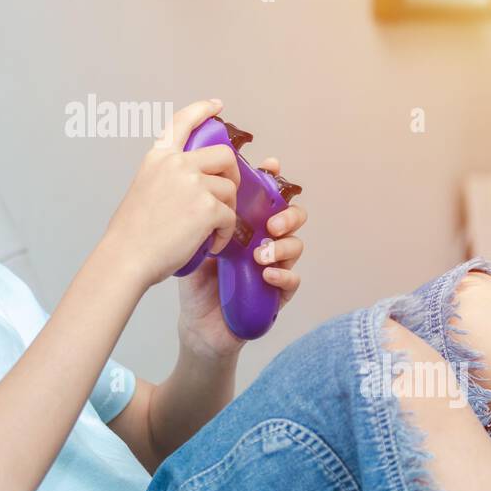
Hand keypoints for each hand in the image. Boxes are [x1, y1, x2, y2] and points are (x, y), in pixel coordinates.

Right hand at [102, 99, 240, 289]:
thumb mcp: (142, 189)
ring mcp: (193, 184)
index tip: (216, 105)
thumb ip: (166, 177)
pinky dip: (224, 233)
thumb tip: (190, 182)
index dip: (202, 109)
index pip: (182, 122)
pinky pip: (230, 217)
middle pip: (224, 155)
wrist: (127, 257)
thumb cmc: (131, 234)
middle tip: (227, 194)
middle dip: (232, 174)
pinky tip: (210, 244)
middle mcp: (176, 164)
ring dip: (226, 211)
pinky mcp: (207, 207)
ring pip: (229, 189)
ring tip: (211, 230)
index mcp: (158, 158)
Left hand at [177, 155, 305, 358]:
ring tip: (262, 254)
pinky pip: (293, 281)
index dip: (274, 180)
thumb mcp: (195, 243)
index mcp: (246, 225)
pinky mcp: (277, 294)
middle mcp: (264, 242)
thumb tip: (201, 184)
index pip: (266, 197)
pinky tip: (267, 274)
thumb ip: (201, 218)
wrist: (196, 324)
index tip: (272, 166)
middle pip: (291, 218)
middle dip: (287, 215)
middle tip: (271, 223)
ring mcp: (273, 266)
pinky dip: (284, 275)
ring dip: (283, 247)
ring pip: (295, 247)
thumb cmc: (196, 282)